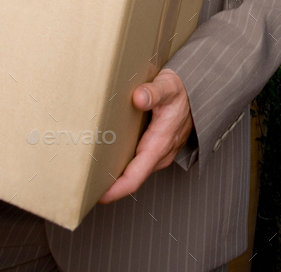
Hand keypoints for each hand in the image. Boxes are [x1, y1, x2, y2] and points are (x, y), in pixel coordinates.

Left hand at [97, 68, 192, 203]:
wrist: (198, 92)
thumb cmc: (182, 90)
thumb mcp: (169, 86)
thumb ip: (154, 92)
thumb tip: (138, 97)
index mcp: (159, 145)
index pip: (134, 178)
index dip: (114, 190)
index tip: (94, 195)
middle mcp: (159, 155)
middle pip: (130, 178)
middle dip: (108, 183)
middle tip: (82, 182)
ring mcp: (158, 153)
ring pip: (133, 170)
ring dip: (115, 173)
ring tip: (90, 168)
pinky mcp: (156, 148)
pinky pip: (137, 162)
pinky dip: (121, 162)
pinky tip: (107, 153)